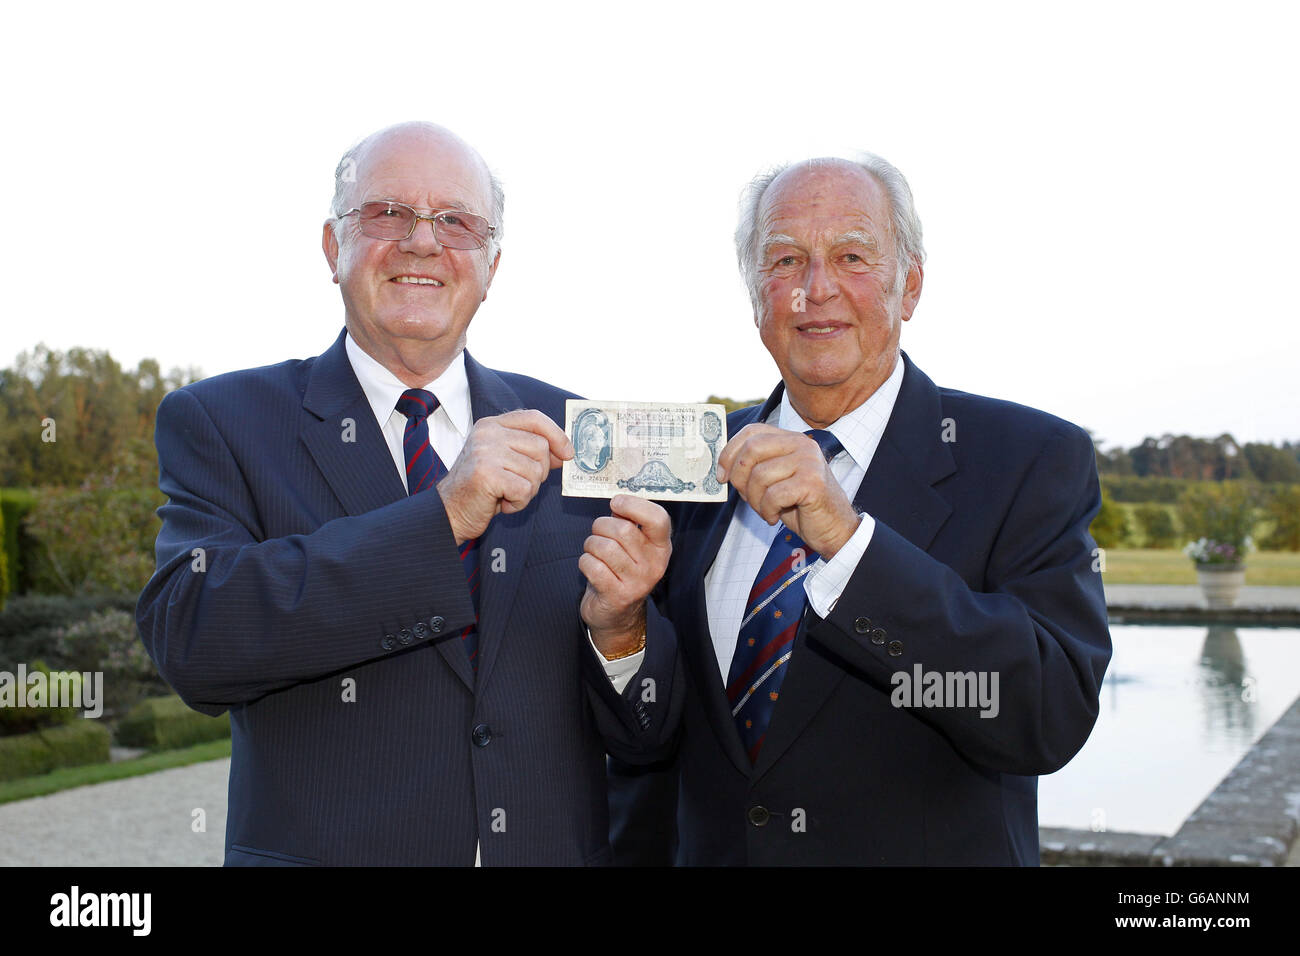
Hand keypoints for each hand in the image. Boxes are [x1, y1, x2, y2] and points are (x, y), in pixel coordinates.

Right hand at [438, 410, 572, 543]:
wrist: (448, 512)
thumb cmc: (480, 488)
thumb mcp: (506, 462)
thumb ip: (531, 452)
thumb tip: (564, 451)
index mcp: (491, 425)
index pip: (534, 418)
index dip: (557, 434)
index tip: (568, 453)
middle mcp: (487, 434)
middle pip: (540, 447)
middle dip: (538, 473)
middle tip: (517, 485)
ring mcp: (486, 452)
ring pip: (535, 471)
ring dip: (527, 491)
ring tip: (506, 494)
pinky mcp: (487, 474)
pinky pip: (524, 489)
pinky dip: (519, 503)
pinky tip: (502, 503)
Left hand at [580, 494, 671, 658]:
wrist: (617, 615)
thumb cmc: (621, 571)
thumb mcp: (633, 547)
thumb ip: (628, 522)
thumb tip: (617, 501)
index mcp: (662, 547)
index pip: (659, 518)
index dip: (634, 505)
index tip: (616, 503)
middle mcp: (654, 565)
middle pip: (624, 530)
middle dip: (601, 525)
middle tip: (598, 532)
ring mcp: (638, 582)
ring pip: (605, 547)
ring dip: (591, 545)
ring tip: (593, 551)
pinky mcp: (618, 595)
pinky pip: (592, 566)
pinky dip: (585, 562)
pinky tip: (590, 566)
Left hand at [716, 423, 859, 558]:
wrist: (834, 527)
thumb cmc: (800, 505)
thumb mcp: (774, 480)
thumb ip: (754, 467)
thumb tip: (723, 468)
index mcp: (791, 439)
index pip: (752, 431)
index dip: (729, 452)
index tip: (721, 476)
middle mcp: (802, 445)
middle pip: (752, 450)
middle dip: (739, 478)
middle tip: (745, 497)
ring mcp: (809, 462)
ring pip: (760, 476)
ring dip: (754, 500)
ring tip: (765, 510)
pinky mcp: (812, 483)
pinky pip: (773, 495)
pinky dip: (767, 510)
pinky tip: (774, 517)